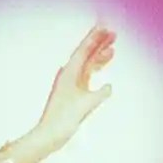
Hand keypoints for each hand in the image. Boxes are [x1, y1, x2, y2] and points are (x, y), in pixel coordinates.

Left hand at [34, 24, 115, 148]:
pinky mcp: (72, 94)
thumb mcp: (86, 104)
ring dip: (99, 56)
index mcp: (69, 73)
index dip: (94, 38)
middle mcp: (68, 76)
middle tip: (113, 34)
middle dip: (99, 44)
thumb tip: (108, 87)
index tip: (104, 27)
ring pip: (87, 65)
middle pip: (85, 55)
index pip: (83, 50)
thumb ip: (100, 93)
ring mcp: (70, 84)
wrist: (50, 135)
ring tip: (112, 48)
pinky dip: (95, 69)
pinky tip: (102, 67)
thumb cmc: (64, 119)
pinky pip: (86, 76)